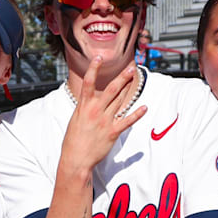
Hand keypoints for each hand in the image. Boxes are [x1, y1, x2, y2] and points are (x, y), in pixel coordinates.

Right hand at [58, 58, 147, 180]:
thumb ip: (84, 108)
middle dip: (121, 77)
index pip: (88, 83)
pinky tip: (144, 107)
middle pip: (111, 90)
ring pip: (120, 101)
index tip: (99, 57)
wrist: (76, 159)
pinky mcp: (113, 132)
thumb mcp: (75, 119)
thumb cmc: (73, 140)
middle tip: (130, 68)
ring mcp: (105, 121)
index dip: (93, 69)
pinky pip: (127, 121)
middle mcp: (95, 111)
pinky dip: (137, 114)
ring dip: (128, 88)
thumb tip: (89, 99)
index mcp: (84, 107)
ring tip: (135, 78)